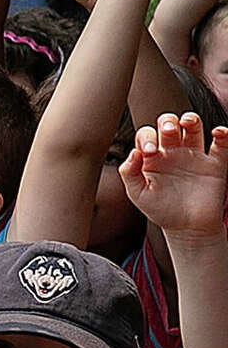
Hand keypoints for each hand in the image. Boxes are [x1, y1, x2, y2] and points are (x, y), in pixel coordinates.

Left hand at [120, 111, 227, 241]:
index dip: (146, 136)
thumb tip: (132, 152)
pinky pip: (222, 144)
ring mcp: (194, 156)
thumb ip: (129, 173)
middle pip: (170, 124)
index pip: (147, 135)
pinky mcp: (214, 164)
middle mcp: (173, 153)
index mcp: (153, 158)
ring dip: (191, 119)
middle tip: (167, 132)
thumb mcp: (138, 194)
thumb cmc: (161, 211)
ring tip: (187, 123)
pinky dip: (224, 134)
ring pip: (194, 127)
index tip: (148, 151)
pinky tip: (217, 133)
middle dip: (168, 121)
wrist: (187, 228)